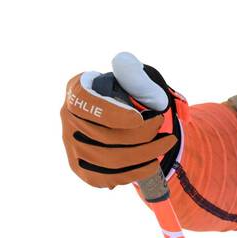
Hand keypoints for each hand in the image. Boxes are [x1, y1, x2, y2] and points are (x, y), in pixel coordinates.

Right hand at [62, 52, 186, 188]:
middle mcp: (67, 116)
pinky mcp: (79, 166)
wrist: (135, 123)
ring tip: (165, 148)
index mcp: (78, 90)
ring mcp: (70, 143)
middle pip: (103, 136)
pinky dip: (131, 174)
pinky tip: (150, 165)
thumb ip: (135, 76)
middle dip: (143, 138)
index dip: (114, 115)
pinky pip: (102, 177)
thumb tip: (122, 60)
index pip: (88, 104)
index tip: (140, 119)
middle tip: (169, 137)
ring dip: (143, 156)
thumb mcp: (141, 85)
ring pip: (106, 159)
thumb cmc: (137, 99)